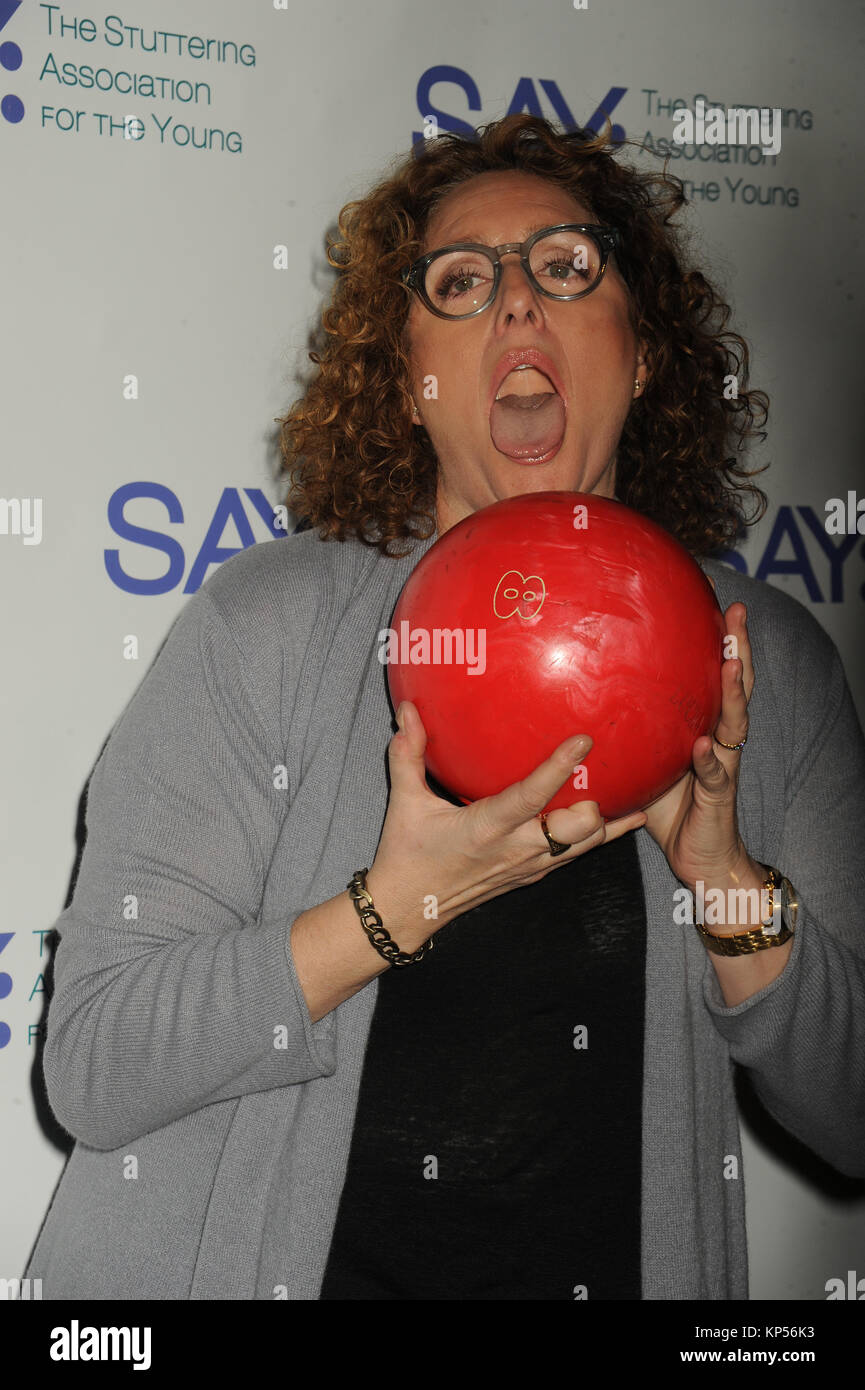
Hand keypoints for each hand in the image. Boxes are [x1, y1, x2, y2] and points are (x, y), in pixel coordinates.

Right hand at [366, 700, 647, 948]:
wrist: (409, 909)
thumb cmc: (407, 855)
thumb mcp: (405, 802)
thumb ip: (408, 754)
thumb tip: (407, 712)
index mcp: (488, 827)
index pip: (533, 795)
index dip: (560, 767)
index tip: (583, 740)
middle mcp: (517, 848)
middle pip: (579, 827)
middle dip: (597, 800)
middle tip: (604, 767)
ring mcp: (529, 865)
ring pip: (587, 844)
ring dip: (607, 819)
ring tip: (632, 790)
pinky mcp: (532, 875)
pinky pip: (576, 854)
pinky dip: (598, 836)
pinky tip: (620, 818)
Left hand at [640, 595, 754, 891]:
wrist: (700, 860)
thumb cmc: (672, 812)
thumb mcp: (646, 766)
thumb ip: (631, 740)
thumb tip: (585, 711)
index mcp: (705, 729)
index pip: (715, 678)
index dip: (719, 644)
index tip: (716, 606)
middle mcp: (720, 740)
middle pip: (736, 686)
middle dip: (738, 649)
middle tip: (736, 614)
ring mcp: (723, 766)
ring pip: (734, 721)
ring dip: (732, 691)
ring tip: (730, 662)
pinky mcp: (718, 796)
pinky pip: (715, 774)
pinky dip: (709, 757)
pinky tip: (702, 742)